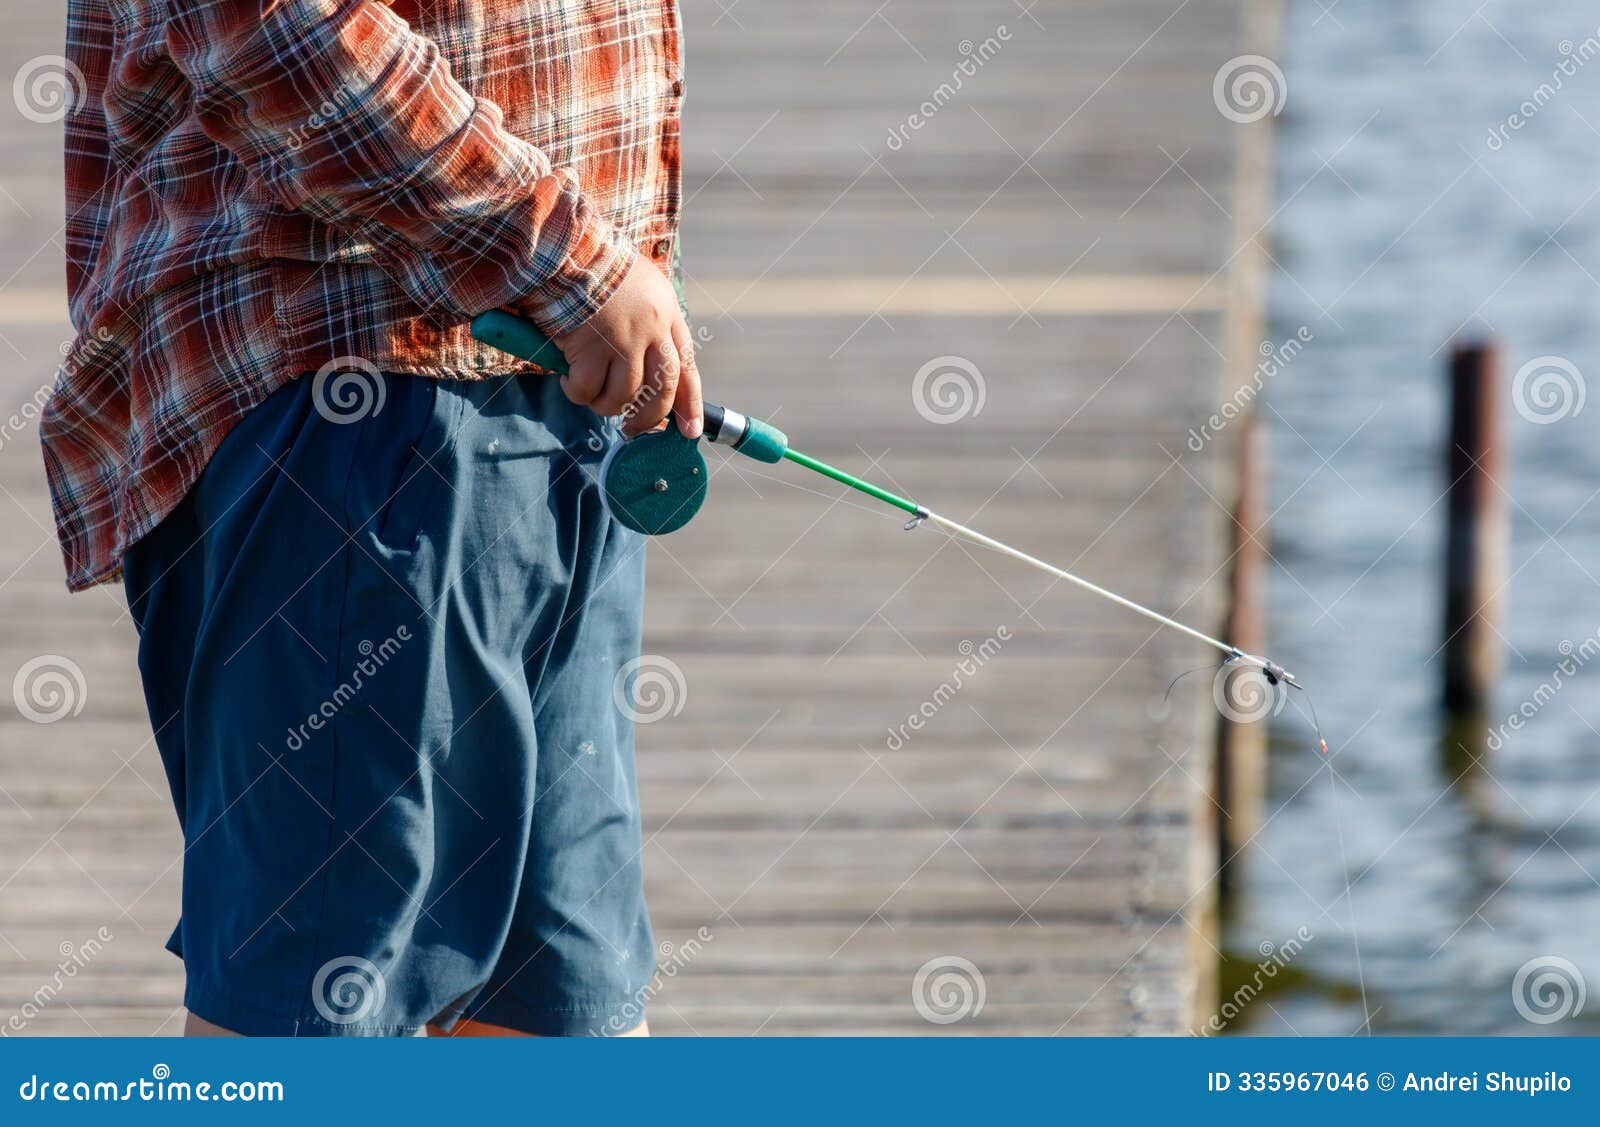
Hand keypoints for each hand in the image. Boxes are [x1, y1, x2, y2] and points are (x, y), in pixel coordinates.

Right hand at [553, 256, 702, 437]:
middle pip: (662, 390)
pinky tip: (567, 379)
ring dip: (605, 405)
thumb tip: (644, 366)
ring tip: (589, 394)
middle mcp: (652, 330)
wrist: (565, 245)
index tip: (690, 430)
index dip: (690, 403)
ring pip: (623, 396)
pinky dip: (576, 392)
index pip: (686, 367)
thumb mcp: (637, 286)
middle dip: (649, 417)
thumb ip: (646, 321)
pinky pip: (587, 389)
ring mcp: (623, 340)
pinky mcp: (591, 348)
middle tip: (634, 429)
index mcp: (666, 313)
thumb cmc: (594, 262)